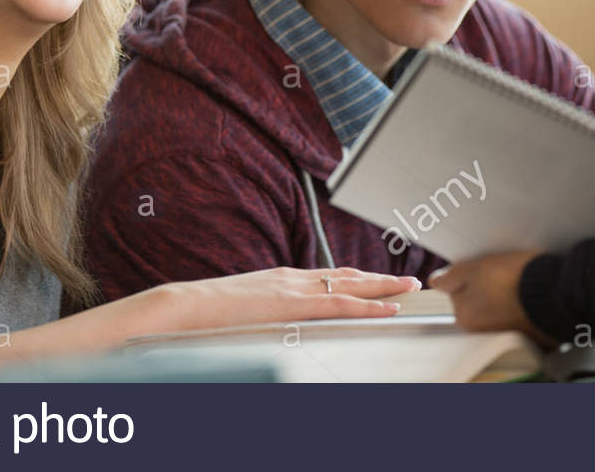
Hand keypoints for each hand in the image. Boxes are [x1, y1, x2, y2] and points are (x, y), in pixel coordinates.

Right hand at [146, 267, 421, 333]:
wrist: (184, 305)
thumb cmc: (208, 312)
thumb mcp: (245, 307)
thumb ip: (267, 308)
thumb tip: (278, 318)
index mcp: (282, 278)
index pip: (330, 276)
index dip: (359, 278)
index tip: (380, 280)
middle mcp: (292, 276)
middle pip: (346, 276)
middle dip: (380, 278)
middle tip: (409, 280)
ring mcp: (293, 287)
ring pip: (349, 285)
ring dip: (382, 287)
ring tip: (408, 288)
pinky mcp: (291, 303)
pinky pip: (338, 304)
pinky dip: (366, 305)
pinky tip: (385, 308)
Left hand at [428, 251, 555, 347]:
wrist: (555, 291)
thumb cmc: (514, 278)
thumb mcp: (473, 268)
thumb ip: (450, 277)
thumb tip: (435, 282)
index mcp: (465, 317)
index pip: (457, 291)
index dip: (469, 274)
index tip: (483, 268)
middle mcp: (482, 331)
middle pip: (477, 300)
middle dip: (485, 286)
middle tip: (500, 272)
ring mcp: (506, 333)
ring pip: (497, 306)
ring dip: (503, 294)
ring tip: (517, 280)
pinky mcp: (528, 333)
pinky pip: (517, 314)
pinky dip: (520, 304)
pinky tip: (527, 292)